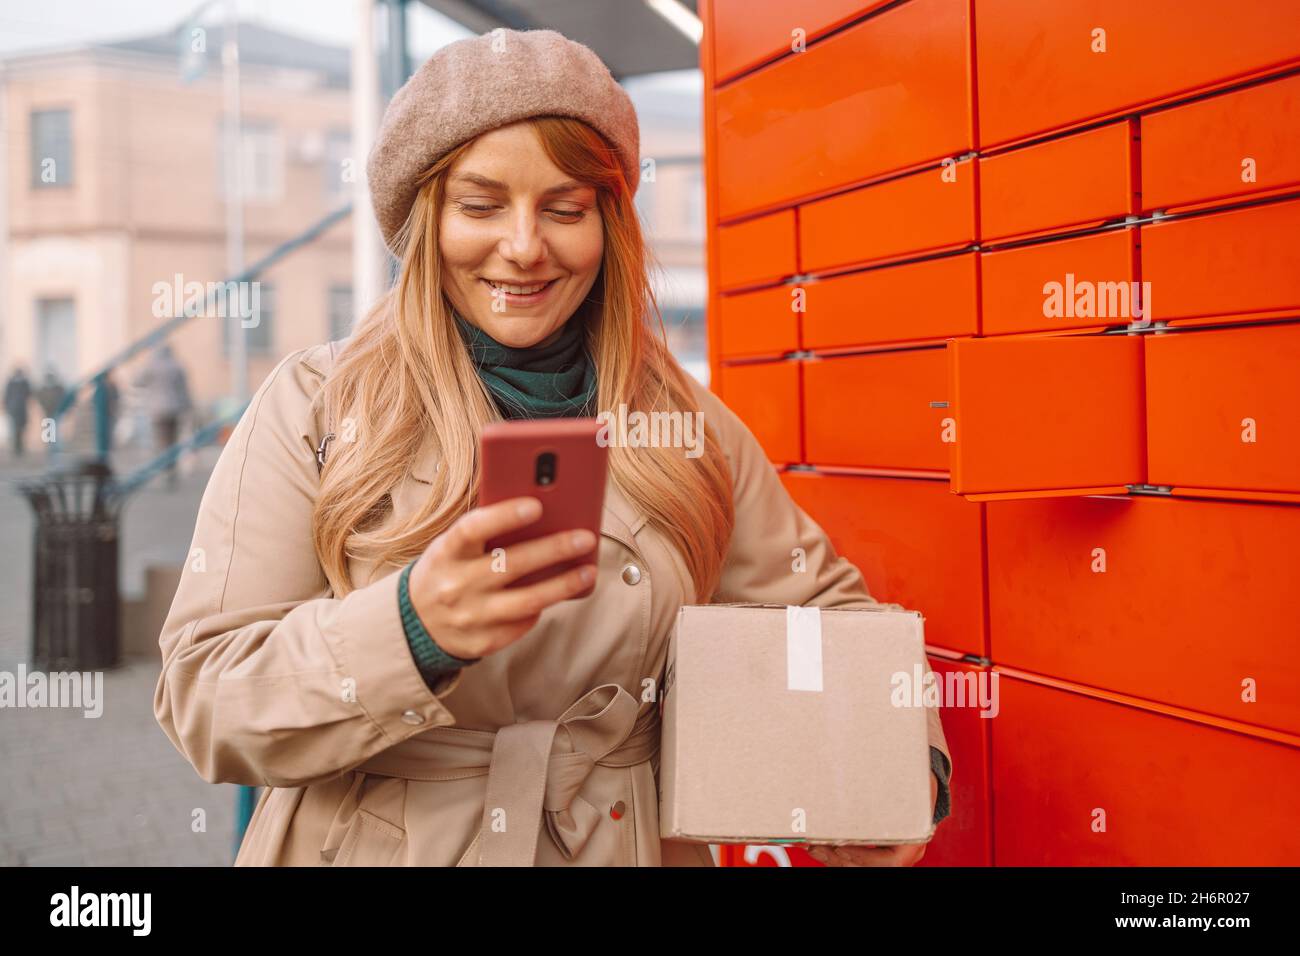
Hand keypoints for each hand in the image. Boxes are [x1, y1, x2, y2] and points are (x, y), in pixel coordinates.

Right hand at [407, 496, 597, 660]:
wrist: (416, 623)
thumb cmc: (447, 571)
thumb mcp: (453, 548)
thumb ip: (485, 533)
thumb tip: (539, 512)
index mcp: (445, 553)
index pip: (472, 529)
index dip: (504, 516)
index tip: (536, 505)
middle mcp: (455, 585)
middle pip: (510, 565)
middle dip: (553, 550)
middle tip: (585, 538)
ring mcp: (470, 617)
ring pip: (526, 601)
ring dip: (563, 585)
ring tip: (588, 572)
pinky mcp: (484, 642)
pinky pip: (523, 623)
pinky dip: (543, 607)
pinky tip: (560, 594)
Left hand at [802, 771, 936, 866]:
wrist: (926, 784)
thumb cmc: (919, 781)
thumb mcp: (912, 781)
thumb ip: (894, 785)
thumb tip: (869, 764)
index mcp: (915, 838)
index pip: (891, 861)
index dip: (864, 858)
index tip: (841, 848)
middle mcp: (904, 851)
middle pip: (870, 866)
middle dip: (842, 860)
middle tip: (819, 847)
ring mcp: (892, 852)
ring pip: (861, 865)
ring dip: (836, 860)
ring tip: (815, 847)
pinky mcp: (880, 851)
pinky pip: (858, 859)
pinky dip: (840, 855)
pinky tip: (823, 846)